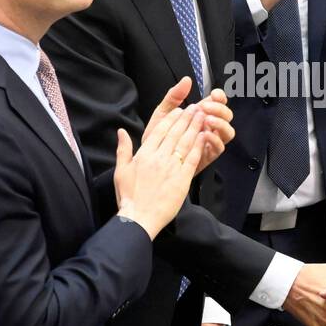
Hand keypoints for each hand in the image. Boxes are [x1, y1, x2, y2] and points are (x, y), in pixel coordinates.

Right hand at [114, 105, 206, 238]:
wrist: (139, 218)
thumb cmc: (129, 197)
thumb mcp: (120, 171)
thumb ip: (123, 149)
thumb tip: (121, 131)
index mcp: (144, 154)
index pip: (160, 131)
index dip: (171, 119)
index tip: (178, 110)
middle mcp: (159, 157)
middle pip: (175, 133)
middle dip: (186, 118)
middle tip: (195, 107)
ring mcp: (172, 167)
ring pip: (185, 142)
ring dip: (195, 127)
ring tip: (202, 116)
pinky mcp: (182, 179)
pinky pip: (192, 158)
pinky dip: (198, 145)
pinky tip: (204, 136)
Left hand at [145, 77, 234, 174]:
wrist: (151, 157)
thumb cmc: (158, 136)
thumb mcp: (163, 112)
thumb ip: (174, 96)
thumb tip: (187, 80)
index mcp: (201, 114)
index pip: (218, 103)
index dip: (220, 97)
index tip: (214, 94)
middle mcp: (209, 126)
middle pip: (227, 116)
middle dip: (220, 109)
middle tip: (205, 108)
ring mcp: (210, 141)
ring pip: (228, 132)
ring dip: (221, 124)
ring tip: (207, 119)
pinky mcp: (208, 155)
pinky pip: (220, 147)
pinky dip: (215, 139)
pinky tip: (205, 134)